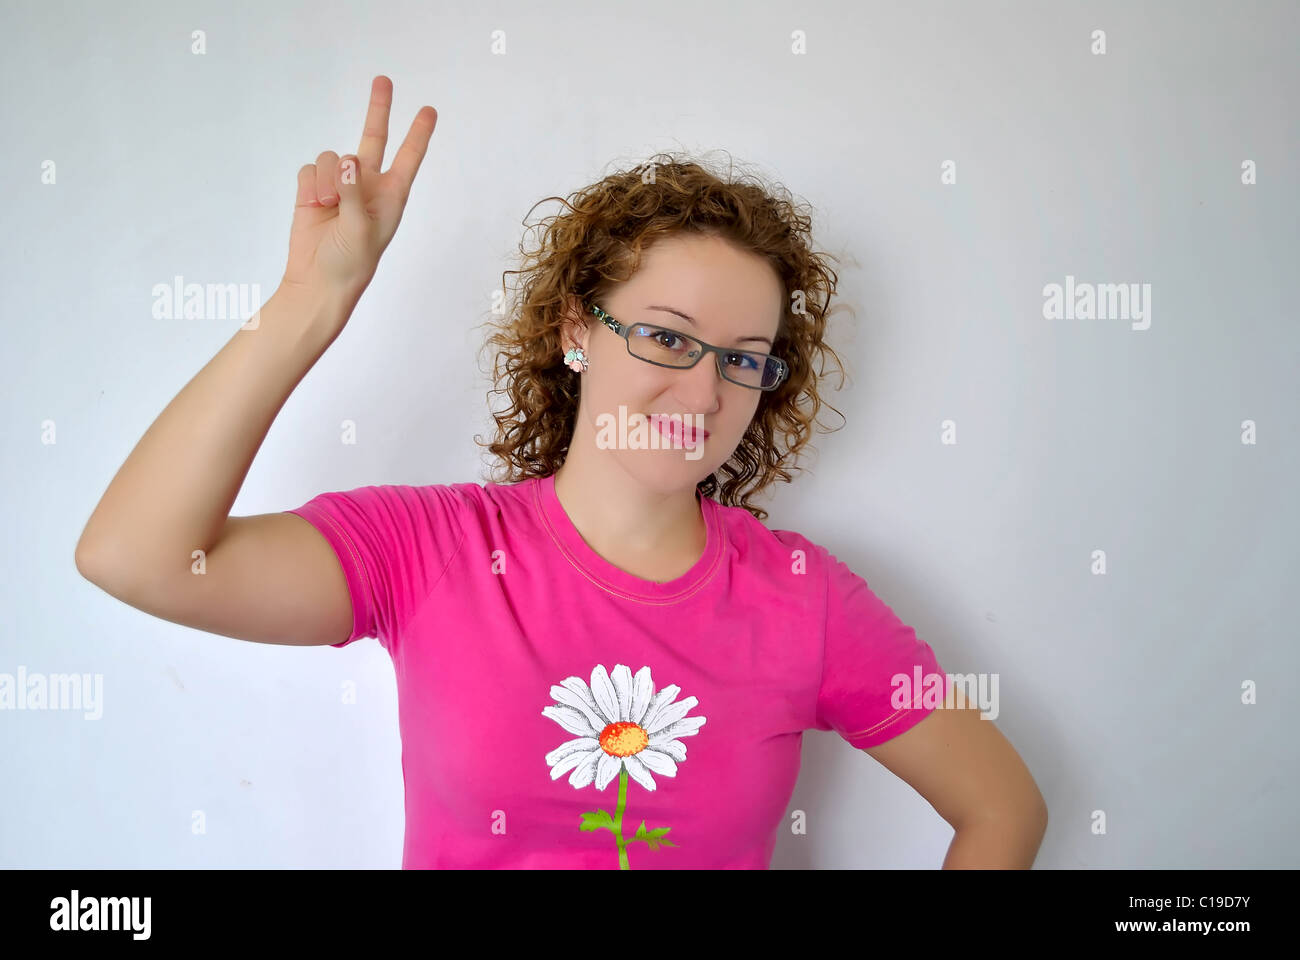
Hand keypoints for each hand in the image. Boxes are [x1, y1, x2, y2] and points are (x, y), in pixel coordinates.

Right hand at [280, 75, 436, 304]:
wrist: (317, 280)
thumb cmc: (350, 262)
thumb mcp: (361, 230)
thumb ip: (355, 193)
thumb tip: (347, 161)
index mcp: (391, 196)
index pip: (408, 158)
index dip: (418, 133)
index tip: (429, 110)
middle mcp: (367, 185)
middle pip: (373, 136)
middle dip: (378, 108)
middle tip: (383, 79)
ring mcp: (339, 184)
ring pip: (332, 157)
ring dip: (328, 179)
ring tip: (328, 207)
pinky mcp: (313, 187)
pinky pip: (309, 168)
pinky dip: (310, 184)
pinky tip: (314, 204)